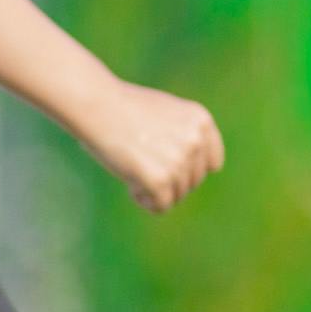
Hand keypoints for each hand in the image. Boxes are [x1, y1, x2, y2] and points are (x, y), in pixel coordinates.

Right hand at [72, 78, 224, 211]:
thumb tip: (187, 169)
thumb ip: (184, 136)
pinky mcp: (160, 179)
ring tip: (132, 169)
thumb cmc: (123, 108)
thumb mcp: (166, 112)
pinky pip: (161, 206)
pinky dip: (145, 200)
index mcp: (201, 121)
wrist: (98, 105)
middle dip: (169, 180)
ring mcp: (179, 161)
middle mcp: (196, 141)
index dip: (190, 170)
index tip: (169, 167)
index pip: (212, 165)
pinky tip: (130, 185)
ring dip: (154, 190)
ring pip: (176, 195)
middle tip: (141, 165)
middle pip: (193, 182)